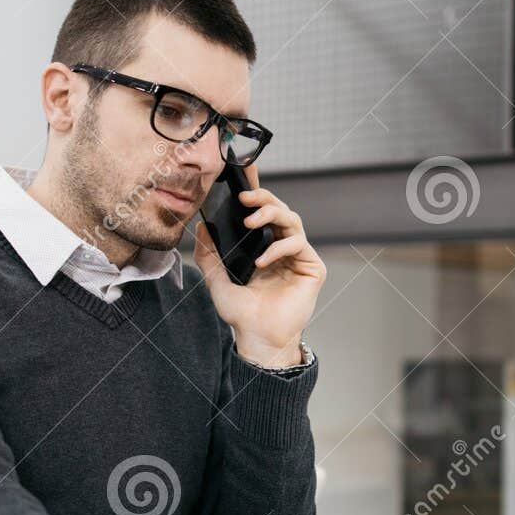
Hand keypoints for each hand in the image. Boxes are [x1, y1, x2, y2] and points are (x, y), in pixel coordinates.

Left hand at [193, 164, 324, 368]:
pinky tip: (262, 261)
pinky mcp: (312, 267)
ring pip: (292, 219)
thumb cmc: (242, 314)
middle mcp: (282, 248)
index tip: (244, 176)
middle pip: (279, 209)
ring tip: (251, 222)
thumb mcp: (217, 281)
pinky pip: (298, 244)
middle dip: (263, 197)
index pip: (261, 213)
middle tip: (245, 196)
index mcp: (263, 247)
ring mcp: (298, 256)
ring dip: (271, 214)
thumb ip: (209, 255)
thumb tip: (201, 226)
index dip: (257, 193)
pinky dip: (279, 248)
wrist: (258, 338)